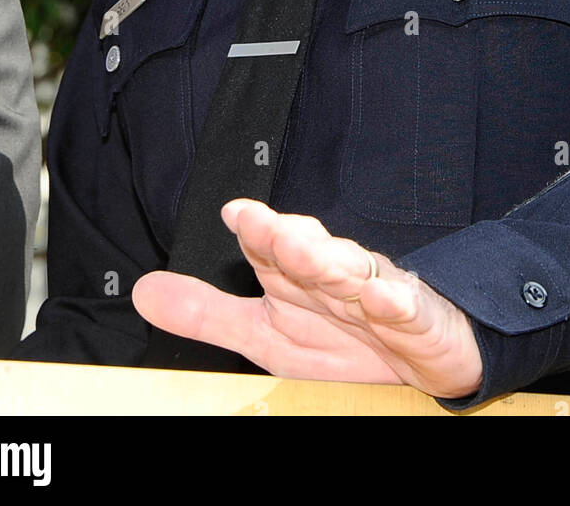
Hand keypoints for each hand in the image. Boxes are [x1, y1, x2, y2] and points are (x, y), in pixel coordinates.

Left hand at [132, 199, 483, 399]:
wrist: (426, 357)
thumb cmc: (345, 341)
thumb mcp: (267, 335)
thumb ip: (207, 313)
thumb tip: (143, 290)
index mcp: (300, 276)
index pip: (274, 247)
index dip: (258, 229)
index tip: (235, 211)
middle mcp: (336, 277)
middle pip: (313, 252)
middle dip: (289, 237)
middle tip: (264, 225)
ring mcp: (379, 295)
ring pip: (355, 272)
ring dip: (331, 260)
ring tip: (303, 248)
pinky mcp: (419, 321)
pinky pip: (408, 309)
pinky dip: (397, 301)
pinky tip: (383, 295)